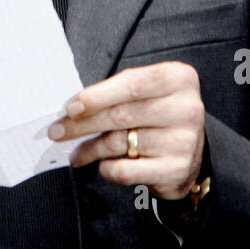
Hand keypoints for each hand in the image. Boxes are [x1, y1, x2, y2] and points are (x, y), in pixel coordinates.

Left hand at [49, 62, 204, 200]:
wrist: (192, 152)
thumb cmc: (158, 114)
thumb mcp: (147, 92)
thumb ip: (116, 92)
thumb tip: (73, 109)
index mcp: (179, 78)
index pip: (131, 84)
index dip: (97, 96)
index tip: (70, 107)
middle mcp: (186, 108)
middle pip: (121, 114)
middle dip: (83, 124)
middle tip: (57, 131)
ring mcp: (183, 140)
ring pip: (120, 143)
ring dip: (90, 149)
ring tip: (76, 153)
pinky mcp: (176, 169)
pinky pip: (127, 170)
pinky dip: (108, 169)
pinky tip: (103, 165)